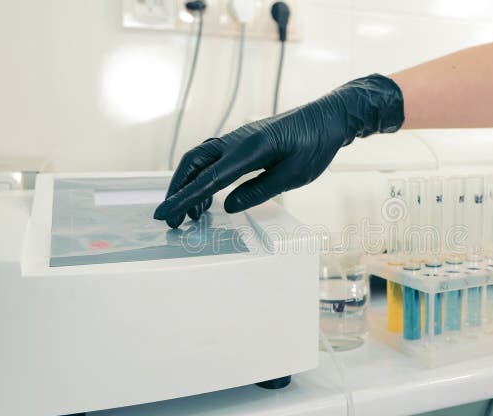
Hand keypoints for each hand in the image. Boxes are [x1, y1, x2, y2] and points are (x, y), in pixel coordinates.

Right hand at [154, 74, 403, 227]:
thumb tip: (228, 206)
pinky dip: (202, 177)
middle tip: (171, 219)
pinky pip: (213, 158)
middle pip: (192, 164)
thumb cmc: (316, 144)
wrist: (327, 118)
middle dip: (177, 191)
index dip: (184, 198)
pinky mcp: (243, 142)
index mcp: (250, 149)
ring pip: (199, 160)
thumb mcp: (294, 176)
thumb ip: (259, 191)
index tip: (165, 214)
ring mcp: (238, 139)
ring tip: (190, 215)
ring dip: (189, 185)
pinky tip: (208, 197)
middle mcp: (237, 141)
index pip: (208, 179)